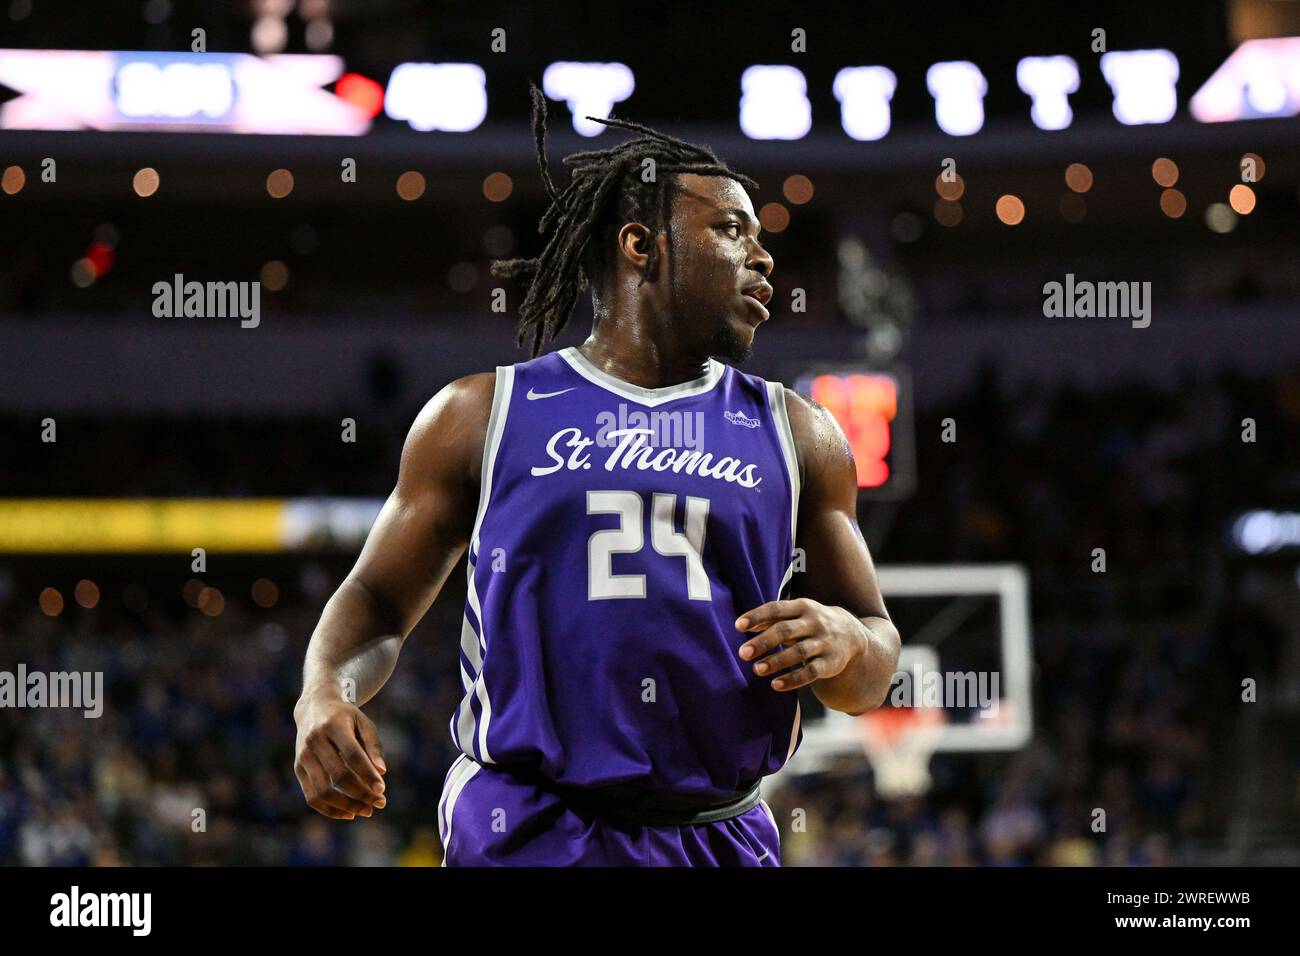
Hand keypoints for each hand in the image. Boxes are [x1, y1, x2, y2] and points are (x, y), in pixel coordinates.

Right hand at [293, 694, 387, 820]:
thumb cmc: (345, 717)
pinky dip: (330, 809)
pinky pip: (311, 796)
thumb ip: (373, 746)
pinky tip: (348, 813)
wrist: (313, 707)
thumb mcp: (363, 722)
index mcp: (334, 726)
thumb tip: (382, 772)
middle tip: (379, 803)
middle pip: (338, 775)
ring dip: (346, 806)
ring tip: (366, 811)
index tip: (382, 790)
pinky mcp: (298, 768)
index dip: (367, 774)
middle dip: (361, 793)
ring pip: (322, 790)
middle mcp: (315, 741)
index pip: (352, 755)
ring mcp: (303, 756)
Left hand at [735, 598, 868, 691]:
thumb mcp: (796, 614)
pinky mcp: (830, 663)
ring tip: (757, 669)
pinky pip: (811, 672)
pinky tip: (775, 685)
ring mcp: (824, 643)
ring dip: (776, 661)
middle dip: (763, 642)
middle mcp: (814, 623)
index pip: (777, 609)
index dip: (757, 616)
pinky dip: (793, 679)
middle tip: (742, 653)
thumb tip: (742, 624)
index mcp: (803, 607)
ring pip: (798, 652)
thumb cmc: (811, 623)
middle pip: (786, 631)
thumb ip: (771, 618)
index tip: (738, 626)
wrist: (852, 634)